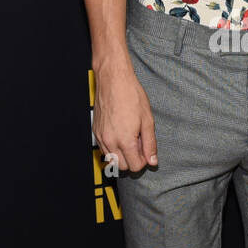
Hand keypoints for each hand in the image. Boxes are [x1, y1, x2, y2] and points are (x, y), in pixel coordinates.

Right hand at [93, 58, 157, 172]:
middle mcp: (110, 141)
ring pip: (111, 160)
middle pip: (122, 167)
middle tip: (139, 144)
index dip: (144, 161)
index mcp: (125, 140)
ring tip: (130, 138)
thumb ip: (150, 144)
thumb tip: (152, 160)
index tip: (146, 151)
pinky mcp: (95, 131)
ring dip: (121, 155)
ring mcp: (100, 137)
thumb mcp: (147, 120)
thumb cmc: (130, 95)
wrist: (113, 80)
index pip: (135, 166)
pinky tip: (120, 134)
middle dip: (132, 160)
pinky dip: (112, 148)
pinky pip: (104, 149)